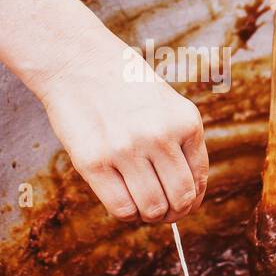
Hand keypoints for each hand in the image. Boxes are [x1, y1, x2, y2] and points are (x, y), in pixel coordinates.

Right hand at [38, 27, 207, 223]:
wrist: (77, 60)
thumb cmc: (121, 84)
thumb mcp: (165, 103)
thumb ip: (178, 142)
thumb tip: (186, 194)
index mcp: (185, 121)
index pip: (198, 179)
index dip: (191, 200)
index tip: (181, 204)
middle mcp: (160, 135)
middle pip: (180, 199)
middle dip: (174, 213)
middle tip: (162, 212)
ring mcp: (126, 149)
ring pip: (152, 208)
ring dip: (149, 215)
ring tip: (141, 206)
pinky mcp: (94, 162)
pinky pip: (121, 208)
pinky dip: (126, 214)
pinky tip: (124, 202)